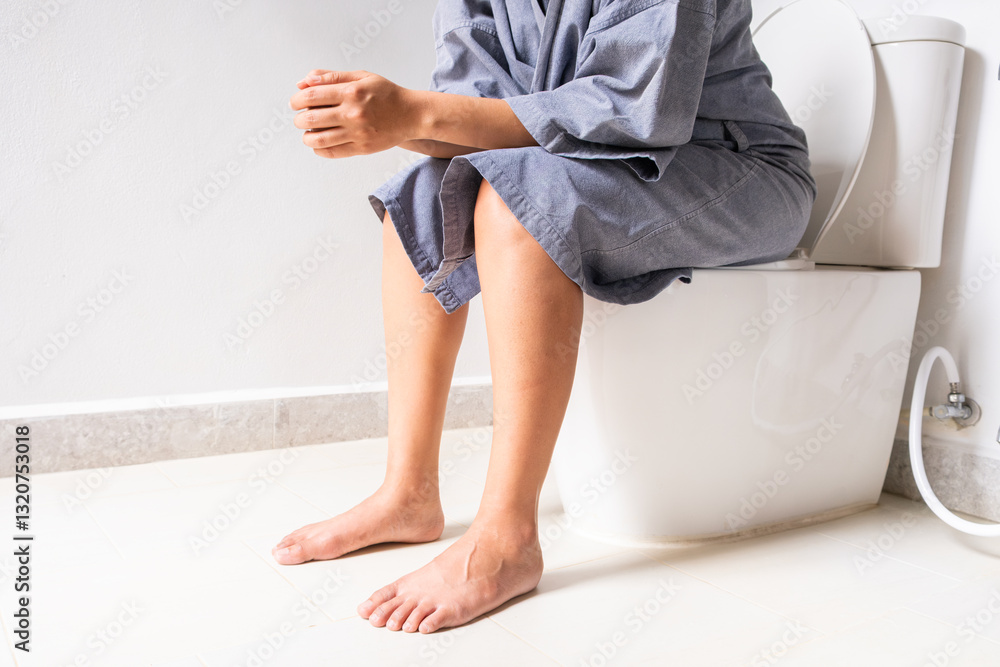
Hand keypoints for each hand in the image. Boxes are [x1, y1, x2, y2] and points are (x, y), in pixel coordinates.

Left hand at [291, 69, 420, 158]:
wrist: (411, 114)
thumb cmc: (385, 94)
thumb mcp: (360, 76)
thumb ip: (331, 77)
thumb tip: (303, 83)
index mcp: (351, 91)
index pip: (311, 96)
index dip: (297, 100)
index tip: (295, 103)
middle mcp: (353, 112)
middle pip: (311, 118)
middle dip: (299, 119)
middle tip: (300, 118)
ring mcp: (358, 132)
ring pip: (319, 139)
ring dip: (307, 137)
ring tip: (307, 134)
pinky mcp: (362, 148)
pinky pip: (333, 152)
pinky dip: (319, 150)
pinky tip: (319, 145)